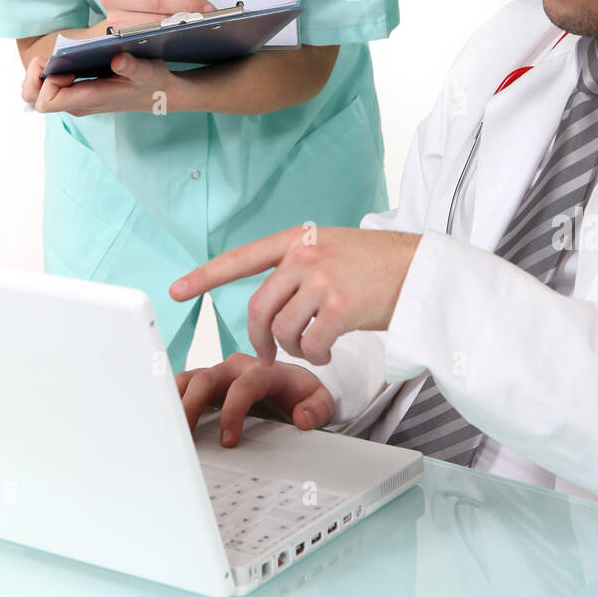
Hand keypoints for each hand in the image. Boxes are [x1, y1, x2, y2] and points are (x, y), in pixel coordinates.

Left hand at [20, 49, 177, 115]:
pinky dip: (47, 75)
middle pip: (34, 99)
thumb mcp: (148, 70)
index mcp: (89, 100)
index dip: (48, 81)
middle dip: (34, 77)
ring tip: (57, 60)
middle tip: (52, 59)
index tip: (67, 66)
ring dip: (39, 76)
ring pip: (37, 95)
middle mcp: (77, 104)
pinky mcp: (76, 95)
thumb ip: (133, 66)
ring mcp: (75, 101)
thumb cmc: (152, 81)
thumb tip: (118, 58)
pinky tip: (64, 63)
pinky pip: (48, 90)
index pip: (47, 101)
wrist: (159, 94)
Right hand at [100, 0, 215, 28]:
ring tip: (196, 18)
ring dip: (179, 20)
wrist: (128, 14)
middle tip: (203, 8)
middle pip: (156, 0)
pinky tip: (180, 28)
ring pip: (153, 19)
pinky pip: (148, 33)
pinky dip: (167, 31)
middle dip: (185, 5)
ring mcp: (114, 16)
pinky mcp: (119, 35)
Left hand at [170, 226, 420, 364]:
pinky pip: (309, 344)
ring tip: (313, 348)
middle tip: (269, 353)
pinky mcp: (341, 306)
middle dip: (259, 338)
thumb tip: (273, 298)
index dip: (205, 276)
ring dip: (293, 349)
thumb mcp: (332, 248)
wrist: (420, 268)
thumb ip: (300, 264)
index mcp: (298, 240)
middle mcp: (305, 255)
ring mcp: (322, 279)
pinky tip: (328, 351)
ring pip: (282, 330)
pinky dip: (314, 356)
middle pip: (258, 307)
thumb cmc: (378, 264)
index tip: (176, 290)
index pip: (241, 258)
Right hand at [176, 353, 335, 445]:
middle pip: (207, 378)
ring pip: (190, 379)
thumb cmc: (301, 394)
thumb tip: (302, 418)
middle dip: (193, 406)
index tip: (228, 441)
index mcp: (264, 370)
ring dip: (176, 401)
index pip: (243, 386)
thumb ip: (317, 408)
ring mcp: (220, 373)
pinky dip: (172, 397)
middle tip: (185, 436)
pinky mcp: (207, 382)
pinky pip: (183, 384)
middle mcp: (238, 367)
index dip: (233, 412)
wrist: (293, 387)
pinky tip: (165, 417)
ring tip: (169, 428)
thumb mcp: (320, 400)